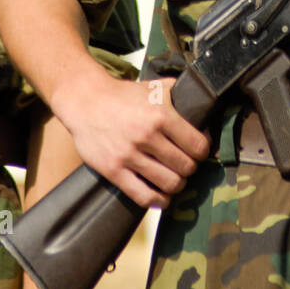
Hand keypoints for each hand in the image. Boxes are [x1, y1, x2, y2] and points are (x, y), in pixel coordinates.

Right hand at [56, 71, 210, 209]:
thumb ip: (179, 93)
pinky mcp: (114, 170)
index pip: (197, 145)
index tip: (200, 151)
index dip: (203, 151)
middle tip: (186, 165)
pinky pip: (143, 196)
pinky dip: (158, 201)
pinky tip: (162, 198)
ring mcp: (129, 155)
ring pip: (169, 183)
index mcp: (161, 115)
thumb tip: (203, 103)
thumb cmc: (124, 95)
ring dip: (177, 185)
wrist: (86, 101)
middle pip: (186, 167)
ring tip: (175, 179)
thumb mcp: (154, 87)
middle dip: (190, 168)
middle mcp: (147, 136)